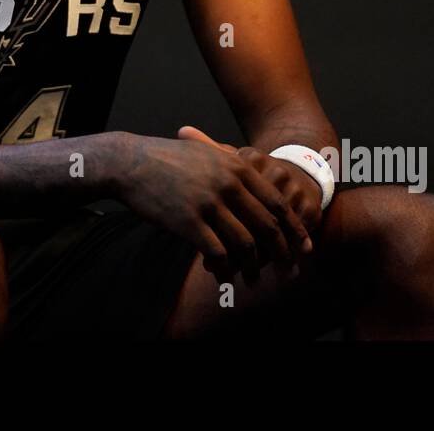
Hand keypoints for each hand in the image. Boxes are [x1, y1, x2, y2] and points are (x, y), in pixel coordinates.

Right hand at [112, 131, 311, 285]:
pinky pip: (217, 253)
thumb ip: (233, 168)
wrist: (130, 163)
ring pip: (245, 244)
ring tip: (253, 280)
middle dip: (283, 253)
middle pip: (267, 226)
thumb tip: (256, 187)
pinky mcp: (189, 222)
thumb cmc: (167, 159)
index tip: (303, 246)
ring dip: (253, 267)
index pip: (277, 203)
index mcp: (237, 167)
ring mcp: (209, 203)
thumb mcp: (207, 153)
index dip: (294, 228)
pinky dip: (224, 269)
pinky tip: (223, 276)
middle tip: (289, 270)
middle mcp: (228, 184)